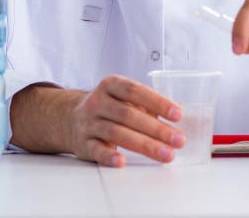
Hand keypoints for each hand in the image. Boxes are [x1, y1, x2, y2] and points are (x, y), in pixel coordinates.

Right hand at [66, 75, 184, 166]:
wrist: (70, 119)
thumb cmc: (107, 108)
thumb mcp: (123, 98)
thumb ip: (145, 105)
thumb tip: (173, 118)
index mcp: (110, 86)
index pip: (134, 91)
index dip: (156, 102)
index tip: (177, 114)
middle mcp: (98, 102)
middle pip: (128, 114)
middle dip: (156, 129)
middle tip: (178, 140)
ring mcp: (89, 123)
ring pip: (116, 132)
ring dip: (144, 145)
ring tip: (166, 154)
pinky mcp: (84, 143)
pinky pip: (96, 149)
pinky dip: (109, 156)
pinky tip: (122, 161)